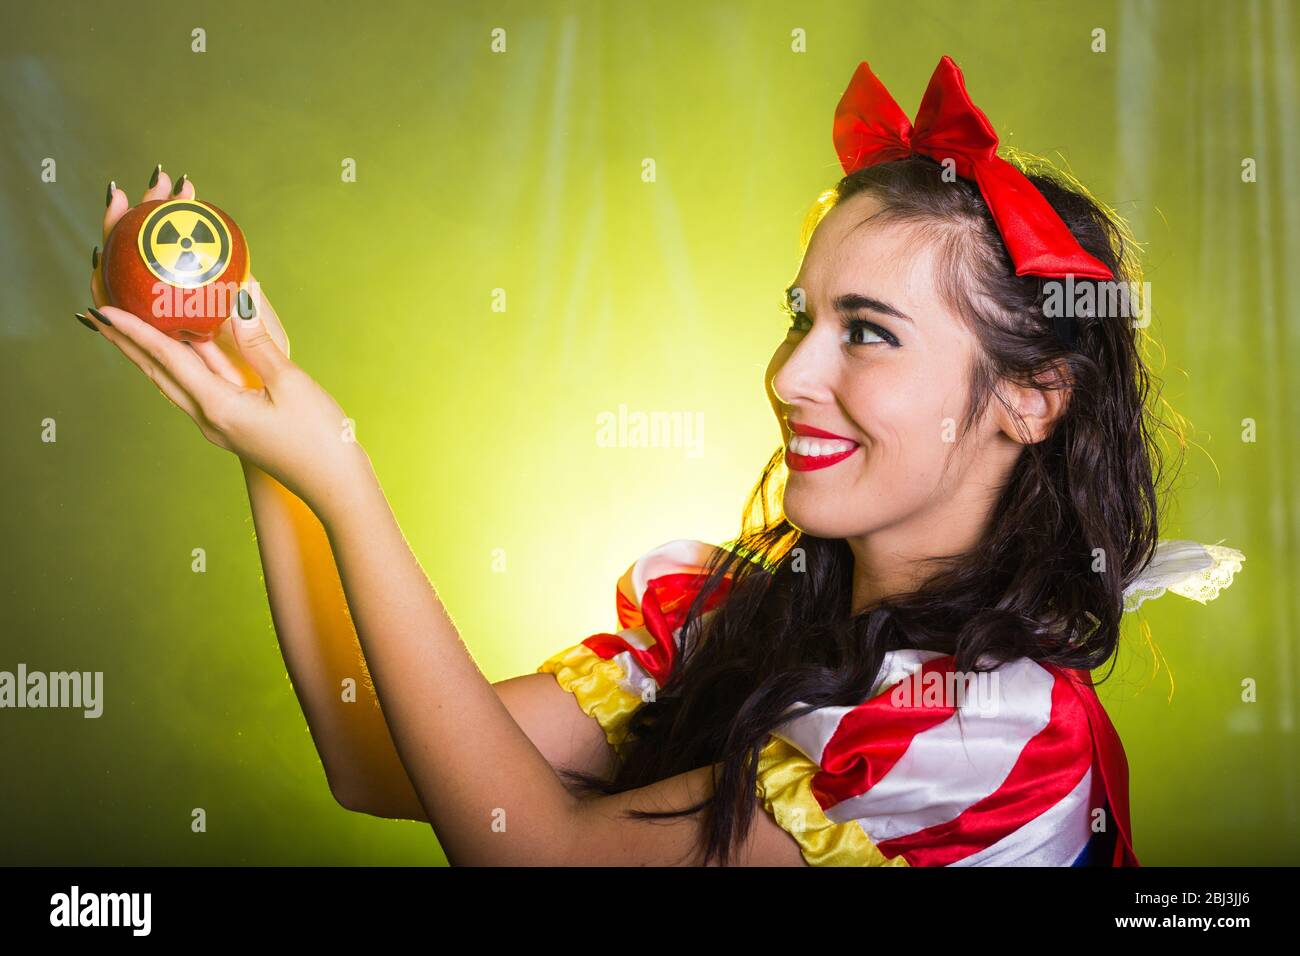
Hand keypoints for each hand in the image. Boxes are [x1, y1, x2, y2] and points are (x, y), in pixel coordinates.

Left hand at [85, 169, 370, 516]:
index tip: (104, 308)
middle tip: (99, 315)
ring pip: (173, 384)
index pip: (167, 360)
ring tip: (126, 332)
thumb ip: (259, 343)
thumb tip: (237, 300)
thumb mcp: (291, 385)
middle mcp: (209, 419)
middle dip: (127, 344)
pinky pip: (196, 390)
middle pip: (157, 374)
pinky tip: (184, 352)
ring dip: (148, 356)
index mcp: (219, 407)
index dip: (135, 331)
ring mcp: (220, 426)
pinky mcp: (233, 427)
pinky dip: (179, 367)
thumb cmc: (320, 440)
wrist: (335, 486)